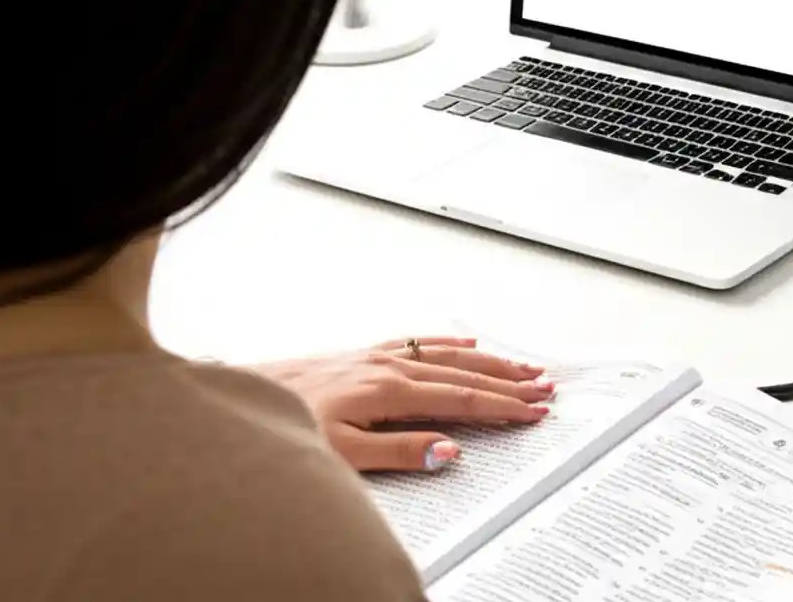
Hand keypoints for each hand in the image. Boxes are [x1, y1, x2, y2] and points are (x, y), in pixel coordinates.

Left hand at [251, 336, 553, 472]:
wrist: (247, 395)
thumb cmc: (289, 425)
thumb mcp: (343, 452)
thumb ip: (400, 451)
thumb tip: (450, 449)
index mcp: (389, 390)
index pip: (462, 400)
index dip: (502, 407)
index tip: (533, 412)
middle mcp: (388, 366)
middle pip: (464, 373)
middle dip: (510, 381)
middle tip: (545, 389)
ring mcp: (377, 356)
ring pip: (448, 355)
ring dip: (490, 360)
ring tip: (525, 366)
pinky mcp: (364, 354)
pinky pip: (419, 341)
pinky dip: (449, 341)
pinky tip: (468, 339)